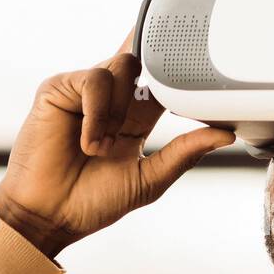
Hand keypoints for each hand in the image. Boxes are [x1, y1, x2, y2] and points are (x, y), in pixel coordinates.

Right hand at [0, 28, 234, 257]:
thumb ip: (184, 152)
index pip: (162, 83)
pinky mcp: (57, 89)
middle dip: (153, 77)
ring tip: (102, 148)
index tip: (199, 59)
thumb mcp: (149, 179)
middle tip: (150, 109)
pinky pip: (94, 80)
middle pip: (143, 63)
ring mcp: (82, 93)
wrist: (48, 215)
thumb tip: (225, 134)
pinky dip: (98, 113)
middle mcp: (109, 102)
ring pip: (122, 67)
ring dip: (120, 111)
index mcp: (133, 119)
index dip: (179, 71)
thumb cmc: (91, 202)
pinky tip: (89, 142)